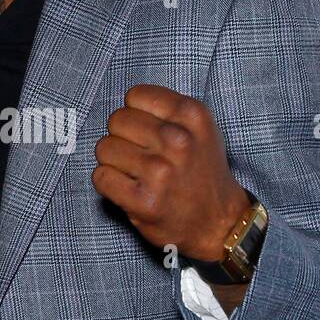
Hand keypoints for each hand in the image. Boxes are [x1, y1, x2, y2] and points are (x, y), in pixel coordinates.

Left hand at [92, 84, 252, 260]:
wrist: (218, 224)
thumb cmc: (201, 173)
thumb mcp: (199, 130)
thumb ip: (166, 111)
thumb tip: (125, 107)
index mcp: (192, 116)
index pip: (135, 95)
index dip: (135, 114)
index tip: (147, 132)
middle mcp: (178, 141)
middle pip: (117, 119)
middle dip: (122, 137)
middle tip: (140, 156)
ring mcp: (160, 172)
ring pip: (104, 148)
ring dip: (113, 161)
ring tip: (135, 173)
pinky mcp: (144, 201)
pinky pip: (100, 177)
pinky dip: (108, 183)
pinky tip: (127, 189)